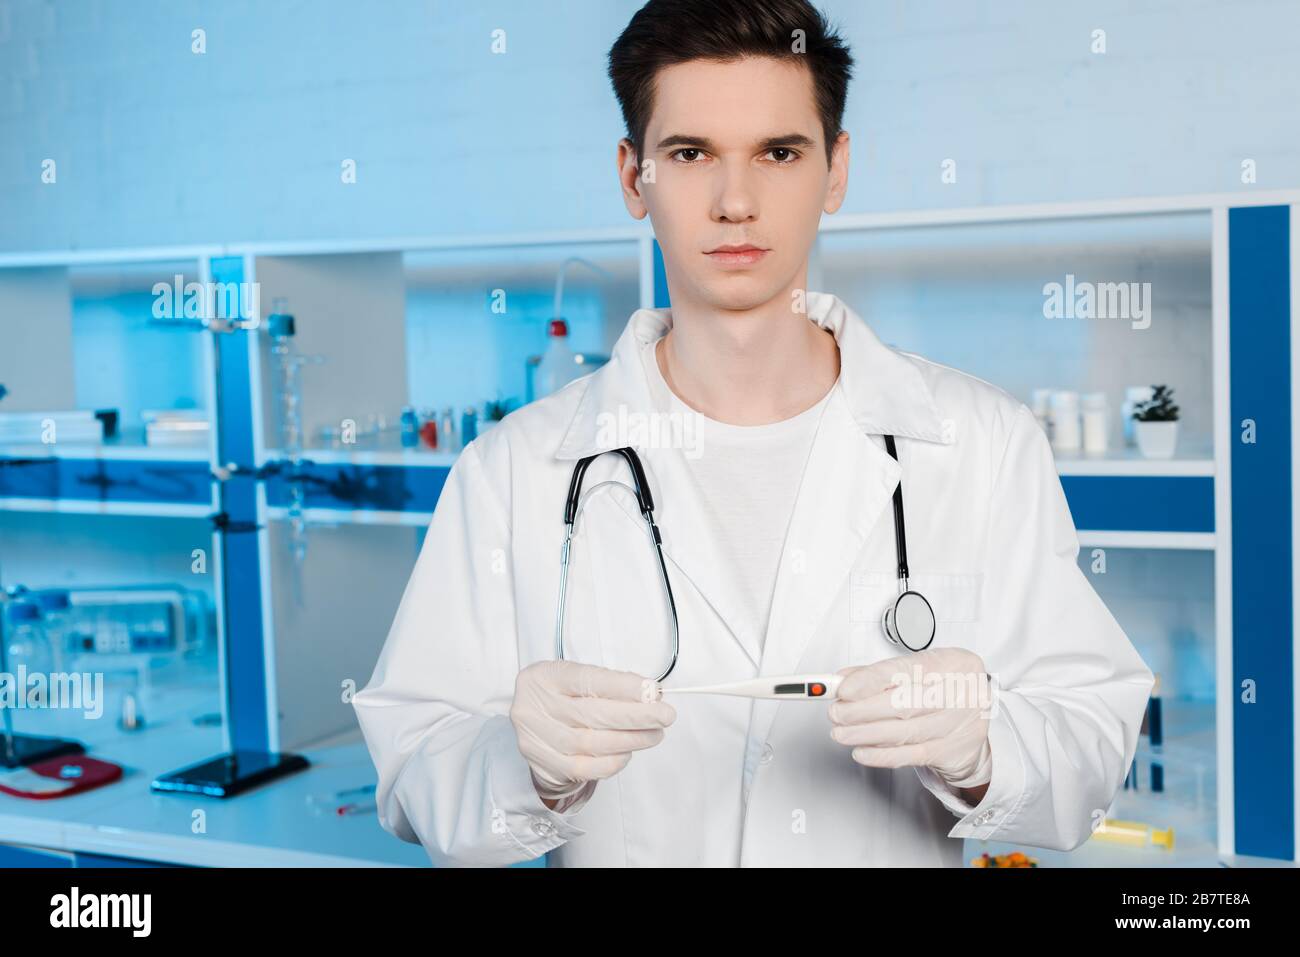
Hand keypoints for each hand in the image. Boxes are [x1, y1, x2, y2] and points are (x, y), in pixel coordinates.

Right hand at [509, 660, 675, 807]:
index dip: (622, 687)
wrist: (532, 723)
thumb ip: (610, 684)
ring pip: (590, 743)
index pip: (587, 680)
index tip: (652, 691)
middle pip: (591, 714)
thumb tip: (650, 695)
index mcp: (545, 678)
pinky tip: (629, 752)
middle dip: (635, 715)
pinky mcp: (546, 766)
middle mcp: (535, 708)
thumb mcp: (576, 679)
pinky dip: (612, 761)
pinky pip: (584, 768)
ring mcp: (538, 740)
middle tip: (665, 715)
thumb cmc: (562, 696)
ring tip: (654, 734)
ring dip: (630, 739)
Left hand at [829, 647, 992, 790]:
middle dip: (862, 710)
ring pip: (906, 732)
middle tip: (837, 713)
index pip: (906, 670)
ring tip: (842, 733)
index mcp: (954, 662)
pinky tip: (862, 751)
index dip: (870, 680)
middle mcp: (963, 692)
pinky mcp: (953, 751)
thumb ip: (880, 673)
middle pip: (905, 703)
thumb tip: (844, 680)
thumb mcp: (919, 670)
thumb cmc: (943, 687)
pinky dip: (882, 755)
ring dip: (866, 734)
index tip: (843, 689)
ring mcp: (961, 724)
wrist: (975, 718)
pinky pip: (912, 755)